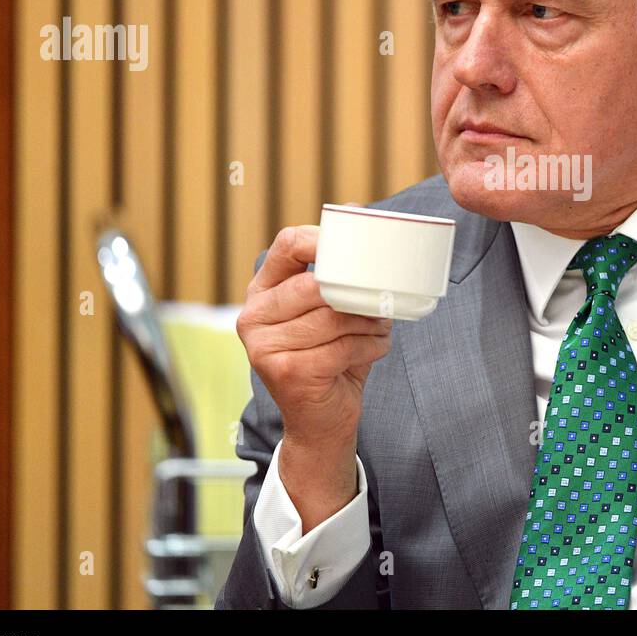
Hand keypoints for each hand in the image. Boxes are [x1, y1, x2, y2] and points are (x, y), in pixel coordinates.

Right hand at [237, 224, 392, 525]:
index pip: (287, 245)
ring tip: (380, 327)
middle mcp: (254, 316)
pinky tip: (374, 348)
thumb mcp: (331, 311)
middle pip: (316, 284)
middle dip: (358, 291)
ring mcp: (264, 346)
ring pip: (334, 316)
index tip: (358, 247)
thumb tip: (355, 212)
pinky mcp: (286, 371)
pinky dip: (371, 346)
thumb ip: (339, 271)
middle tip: (383, 299)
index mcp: (262, 292)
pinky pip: (343, 346)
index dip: (323, 238)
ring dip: (370, 322)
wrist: (321, 423)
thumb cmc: (331, 358)